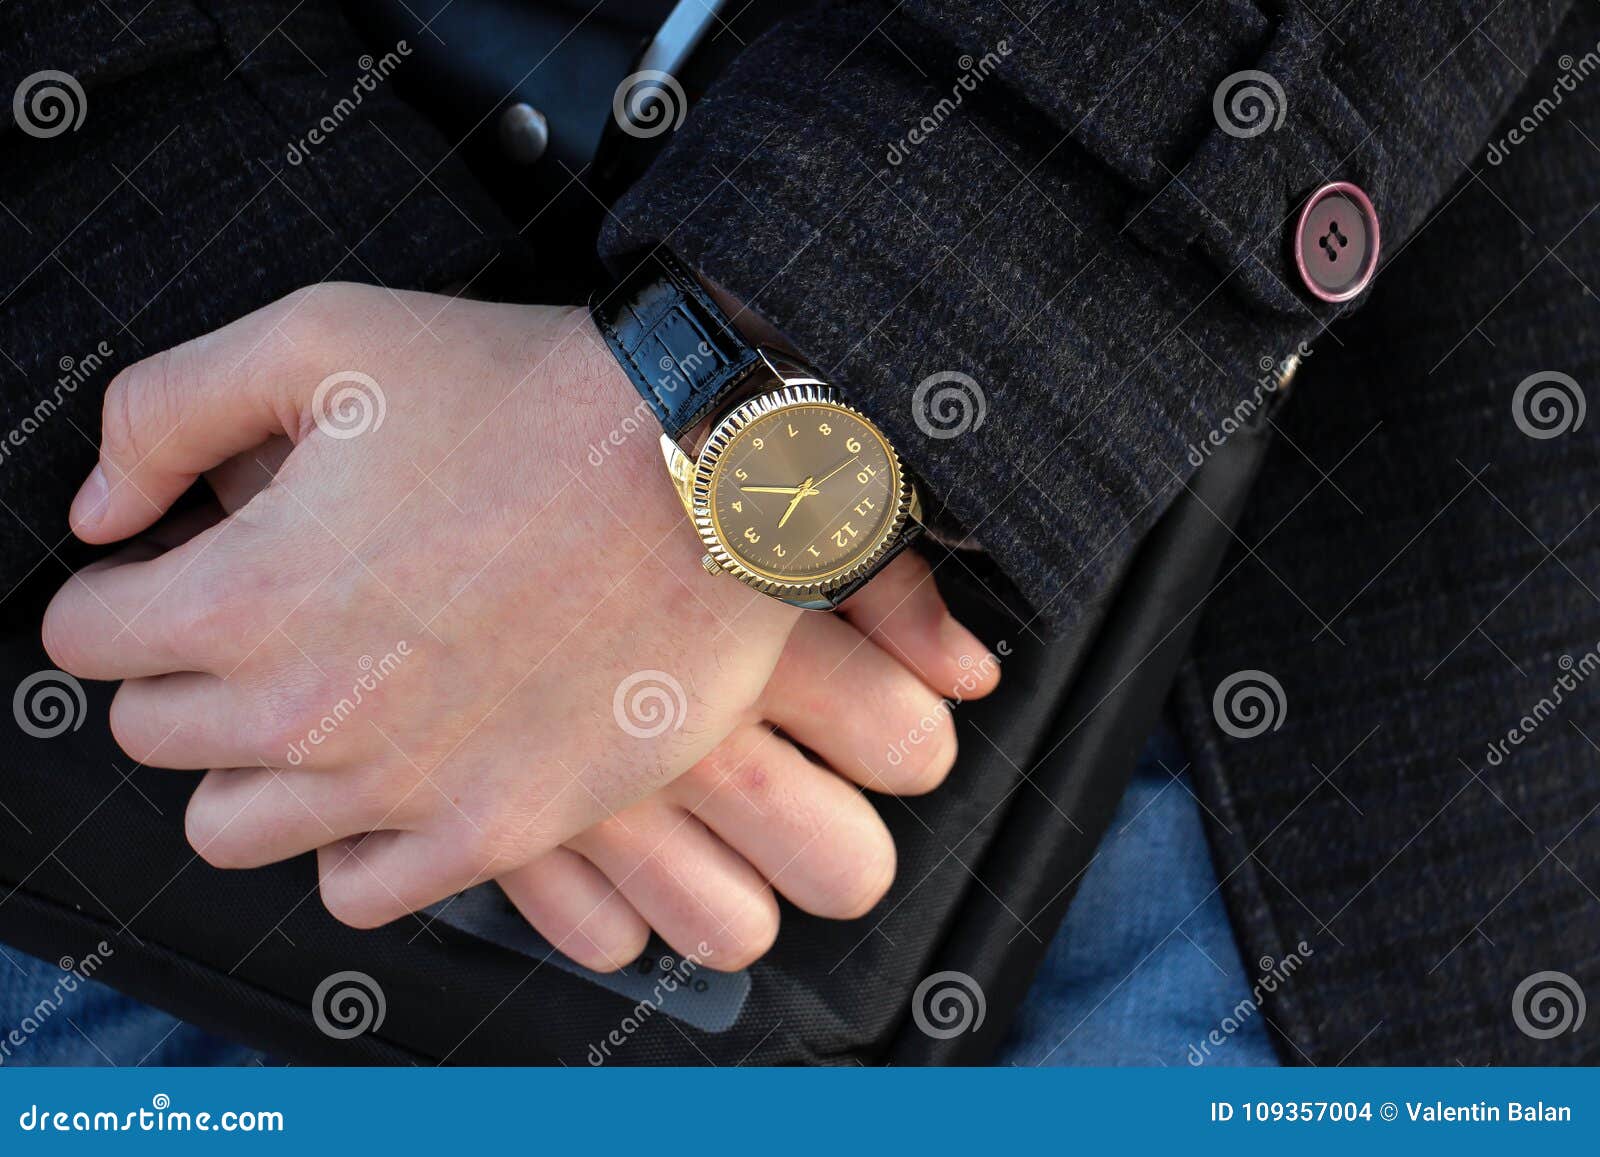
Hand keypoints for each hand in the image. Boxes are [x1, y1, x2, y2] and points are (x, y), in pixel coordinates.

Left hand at [42, 284, 999, 968]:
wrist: (713, 470)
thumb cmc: (530, 393)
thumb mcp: (325, 336)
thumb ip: (165, 413)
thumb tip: (101, 513)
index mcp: (247, 594)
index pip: (88, 637)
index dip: (127, 588)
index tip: (189, 564)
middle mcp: (307, 713)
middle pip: (151, 736)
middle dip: (184, 671)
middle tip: (268, 619)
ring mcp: (404, 787)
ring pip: (232, 829)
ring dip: (254, 765)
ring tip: (325, 701)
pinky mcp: (498, 830)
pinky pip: (359, 892)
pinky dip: (353, 841)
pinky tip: (393, 773)